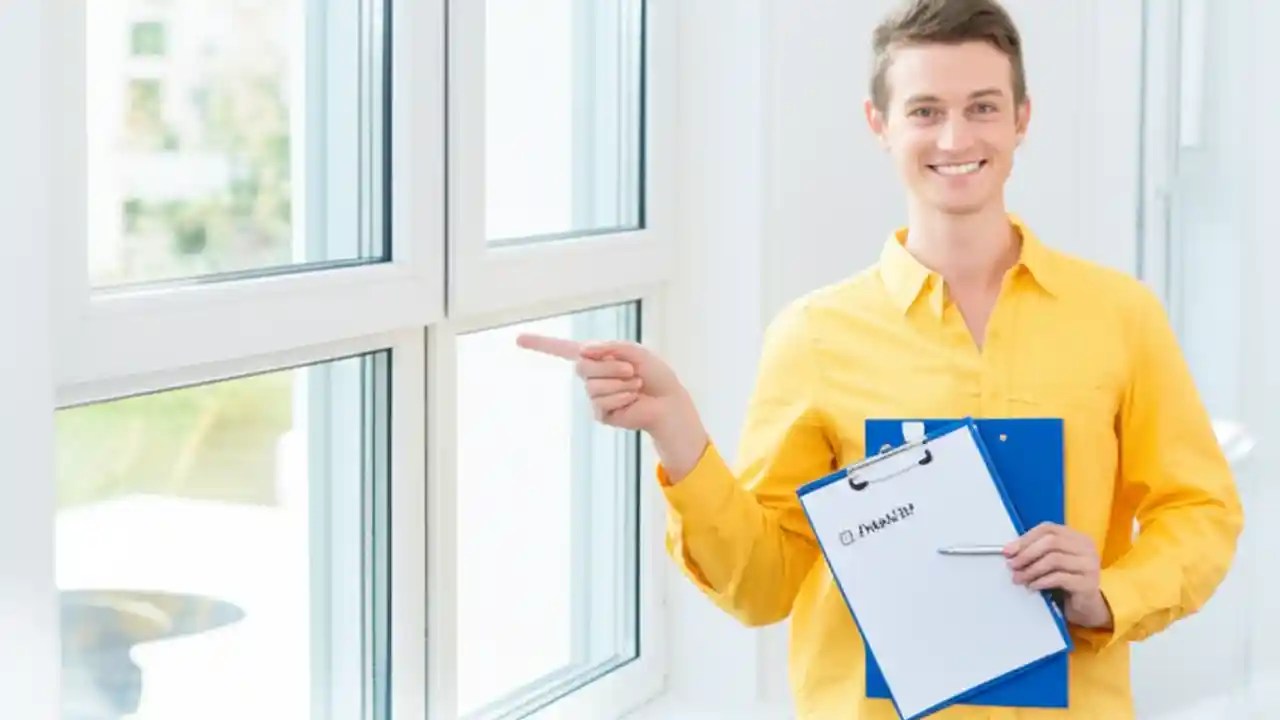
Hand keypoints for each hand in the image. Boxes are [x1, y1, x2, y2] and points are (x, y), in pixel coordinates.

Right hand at [515, 334, 708, 479]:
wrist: (668, 401)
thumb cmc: (655, 374)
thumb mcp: (634, 352)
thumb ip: (609, 347)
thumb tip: (584, 351)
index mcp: (597, 357)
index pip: (563, 349)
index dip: (541, 344)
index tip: (518, 340)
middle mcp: (592, 375)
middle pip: (583, 366)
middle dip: (610, 366)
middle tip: (632, 372)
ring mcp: (594, 395)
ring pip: (593, 385)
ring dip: (620, 383)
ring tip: (635, 386)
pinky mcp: (600, 413)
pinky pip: (601, 401)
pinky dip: (621, 397)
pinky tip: (632, 399)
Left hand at [1004, 522, 1113, 628]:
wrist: (1088, 606)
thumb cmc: (1068, 580)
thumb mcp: (1053, 562)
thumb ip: (1037, 552)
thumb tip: (1011, 551)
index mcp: (1077, 538)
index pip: (1048, 529)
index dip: (1026, 538)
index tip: (1009, 550)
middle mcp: (1087, 548)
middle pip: (1051, 542)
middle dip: (1027, 553)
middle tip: (1012, 565)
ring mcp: (1090, 565)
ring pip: (1054, 559)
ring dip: (1031, 569)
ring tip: (1019, 578)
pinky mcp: (1088, 584)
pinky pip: (1059, 578)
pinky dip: (1041, 581)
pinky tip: (1033, 586)